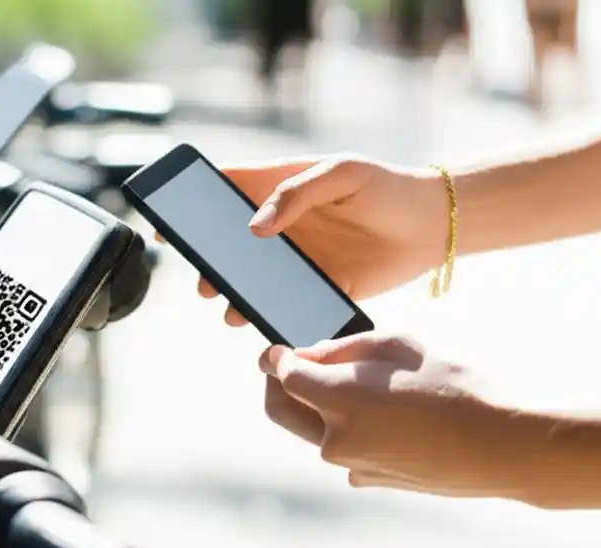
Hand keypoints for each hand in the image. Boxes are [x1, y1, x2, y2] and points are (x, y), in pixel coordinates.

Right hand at [202, 157, 448, 325]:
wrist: (432, 225)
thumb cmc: (386, 186)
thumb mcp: (343, 173)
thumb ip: (296, 193)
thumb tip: (255, 228)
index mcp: (279, 187)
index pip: (224, 190)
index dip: (191, 203)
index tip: (168, 221)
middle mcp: (280, 225)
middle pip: (228, 242)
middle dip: (208, 261)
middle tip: (204, 278)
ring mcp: (296, 259)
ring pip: (251, 278)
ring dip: (235, 293)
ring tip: (229, 307)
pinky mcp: (317, 288)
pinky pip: (284, 304)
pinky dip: (268, 314)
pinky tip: (261, 321)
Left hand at [260, 333, 515, 498]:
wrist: (499, 448)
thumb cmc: (456, 387)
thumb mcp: (401, 347)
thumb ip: (345, 349)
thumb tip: (310, 355)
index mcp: (339, 399)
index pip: (285, 376)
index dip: (276, 358)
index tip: (276, 350)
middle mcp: (335, 438)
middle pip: (282, 411)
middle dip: (275, 387)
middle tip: (283, 368)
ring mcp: (351, 465)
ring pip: (317, 432)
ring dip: (321, 408)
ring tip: (357, 387)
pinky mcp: (369, 480)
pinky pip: (346, 452)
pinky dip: (351, 432)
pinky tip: (386, 419)